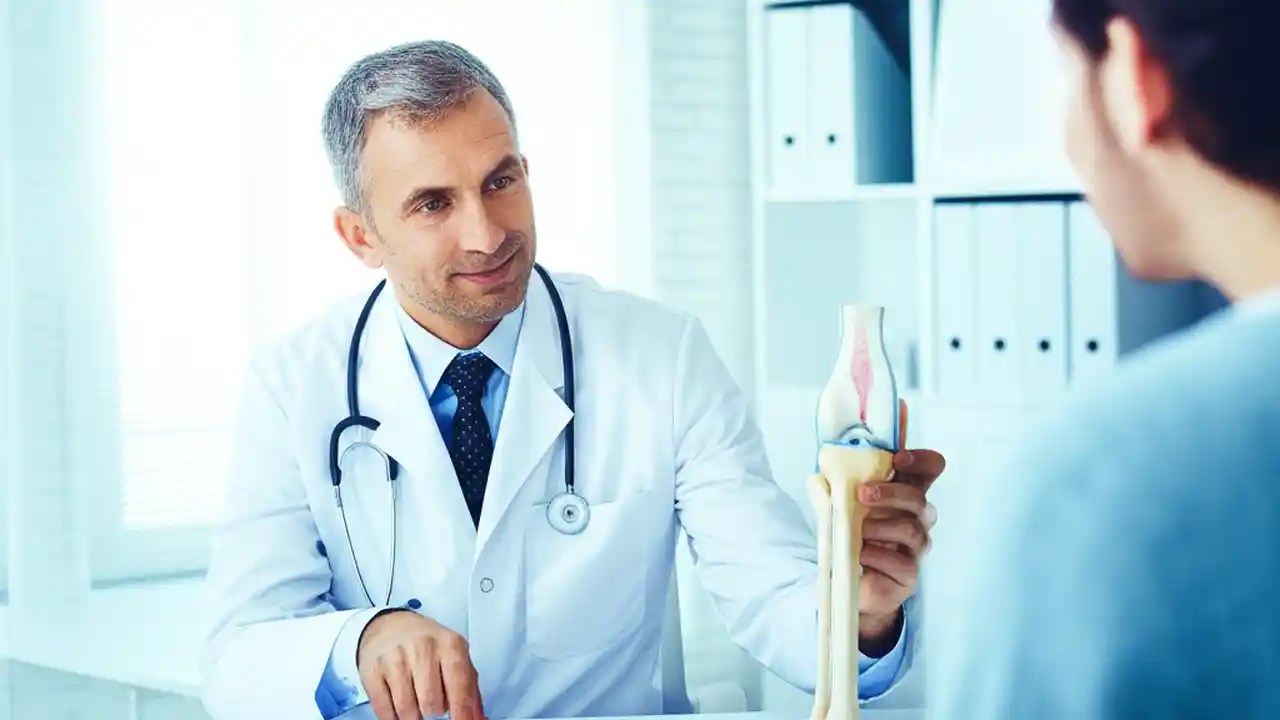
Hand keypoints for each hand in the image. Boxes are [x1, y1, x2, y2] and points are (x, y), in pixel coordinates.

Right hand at [357, 610, 485, 719]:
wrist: (390, 625)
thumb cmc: (429, 645)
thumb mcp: (456, 658)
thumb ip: (470, 690)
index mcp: (451, 645)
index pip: (460, 689)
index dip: (462, 714)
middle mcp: (424, 648)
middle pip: (432, 705)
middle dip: (433, 710)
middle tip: (430, 698)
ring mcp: (396, 657)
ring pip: (407, 711)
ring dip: (412, 715)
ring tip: (415, 698)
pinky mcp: (373, 669)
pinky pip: (384, 710)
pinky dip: (392, 716)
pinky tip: (397, 702)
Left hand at [857, 400, 944, 654]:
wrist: (849, 580)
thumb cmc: (850, 535)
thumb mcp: (841, 504)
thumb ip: (839, 483)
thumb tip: (825, 462)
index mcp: (904, 494)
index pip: (930, 469)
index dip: (922, 460)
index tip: (899, 457)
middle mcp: (917, 518)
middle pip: (919, 499)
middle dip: (891, 493)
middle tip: (862, 494)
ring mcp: (916, 547)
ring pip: (911, 529)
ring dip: (881, 525)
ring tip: (858, 530)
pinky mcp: (909, 573)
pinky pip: (900, 561)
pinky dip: (876, 554)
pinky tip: (860, 553)